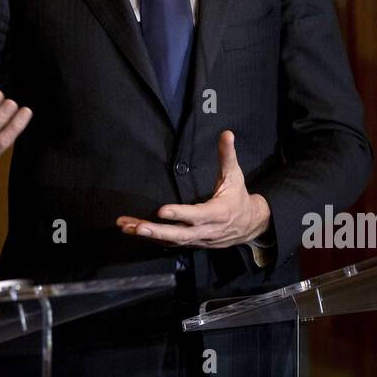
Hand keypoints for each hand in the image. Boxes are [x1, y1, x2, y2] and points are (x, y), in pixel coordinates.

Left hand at [117, 130, 270, 248]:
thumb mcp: (235, 176)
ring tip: (126, 228)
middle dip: (157, 231)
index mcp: (218, 213)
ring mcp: (198, 240)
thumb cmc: (238, 198)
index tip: (162, 211)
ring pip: (171, 241)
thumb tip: (227, 133)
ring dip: (149, 235)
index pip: (197, 215)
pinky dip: (152, 239)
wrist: (249, 225)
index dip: (180, 214)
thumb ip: (227, 155)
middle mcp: (206, 230)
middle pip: (180, 235)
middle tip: (138, 227)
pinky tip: (134, 231)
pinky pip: (170, 243)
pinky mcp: (192, 243)